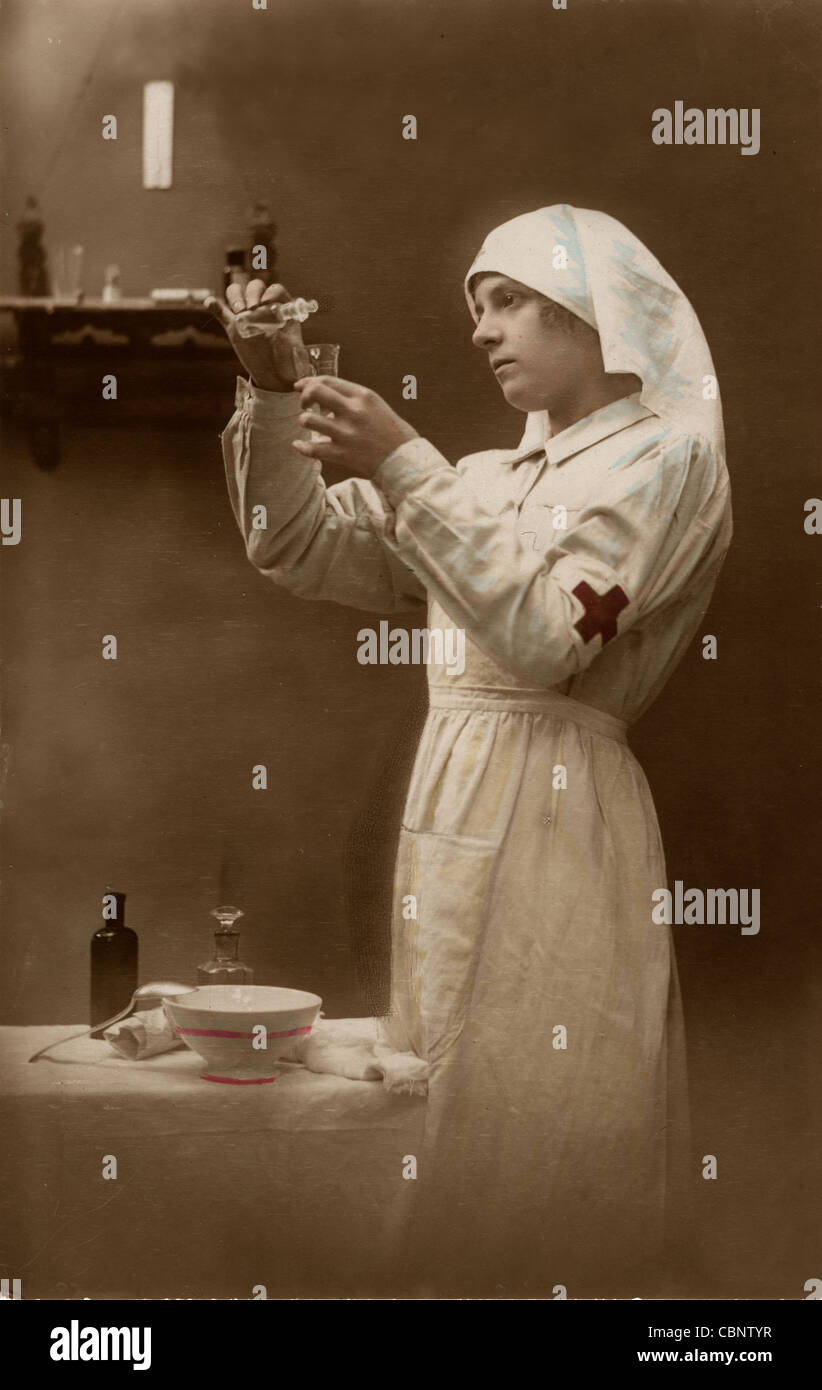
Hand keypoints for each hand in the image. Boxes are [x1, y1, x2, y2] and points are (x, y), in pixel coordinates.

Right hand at [205, 280, 306, 390]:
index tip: (269, 305)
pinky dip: (214, 305)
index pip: (274, 289)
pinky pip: (221, 311)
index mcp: (281, 308)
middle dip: (252, 294)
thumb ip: (294, 334)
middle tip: (253, 309)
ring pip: (236, 293)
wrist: (276, 373)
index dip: (271, 293)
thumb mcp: (296, 346)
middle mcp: (263, 307)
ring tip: (240, 311)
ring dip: (236, 297)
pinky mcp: (234, 325)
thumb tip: (297, 329)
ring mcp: (247, 315)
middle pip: (254, 287)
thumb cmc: (290, 359)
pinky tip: (210, 303)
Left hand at [291, 377, 418, 475]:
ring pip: (309, 420)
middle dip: (304, 396)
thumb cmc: (389, 430)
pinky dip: (301, 447)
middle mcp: (353, 411)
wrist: (404, 458)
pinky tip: (298, 445)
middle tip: (304, 404)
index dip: (308, 382)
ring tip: (308, 423)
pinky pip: (313, 449)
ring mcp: (347, 434)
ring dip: (304, 420)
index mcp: (362, 396)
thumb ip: (351, 397)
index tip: (300, 386)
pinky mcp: (343, 454)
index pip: (327, 380)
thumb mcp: (375, 404)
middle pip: (315, 392)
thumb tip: (322, 391)